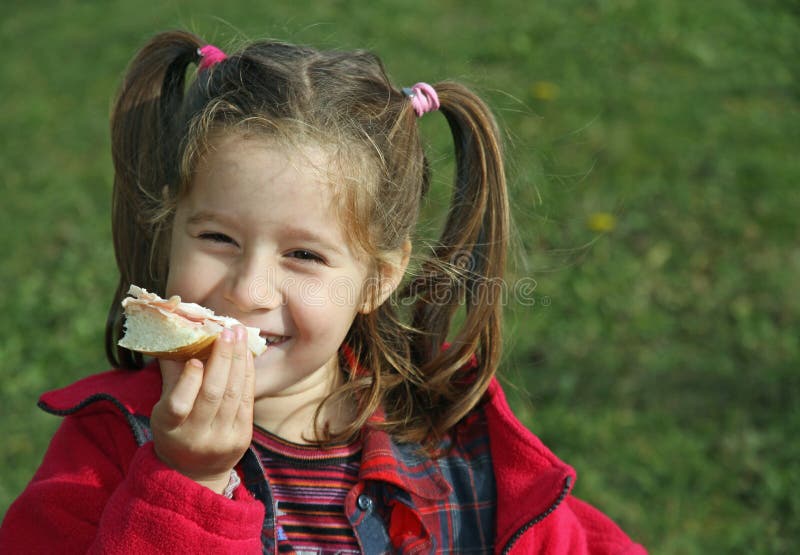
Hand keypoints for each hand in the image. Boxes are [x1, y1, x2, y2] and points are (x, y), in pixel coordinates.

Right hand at [151, 325, 254, 493]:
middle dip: (223, 358)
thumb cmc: (175, 430)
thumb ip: (172, 375)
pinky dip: (248, 374)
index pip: (179, 404)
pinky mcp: (242, 438)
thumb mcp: (163, 409)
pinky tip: (247, 354)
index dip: (188, 381)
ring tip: (239, 334)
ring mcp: (221, 439)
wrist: (196, 472)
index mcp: (168, 428)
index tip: (195, 357)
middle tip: (227, 330)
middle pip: (213, 394)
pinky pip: (247, 400)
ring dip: (239, 360)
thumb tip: (176, 335)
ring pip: (233, 394)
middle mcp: (195, 437)